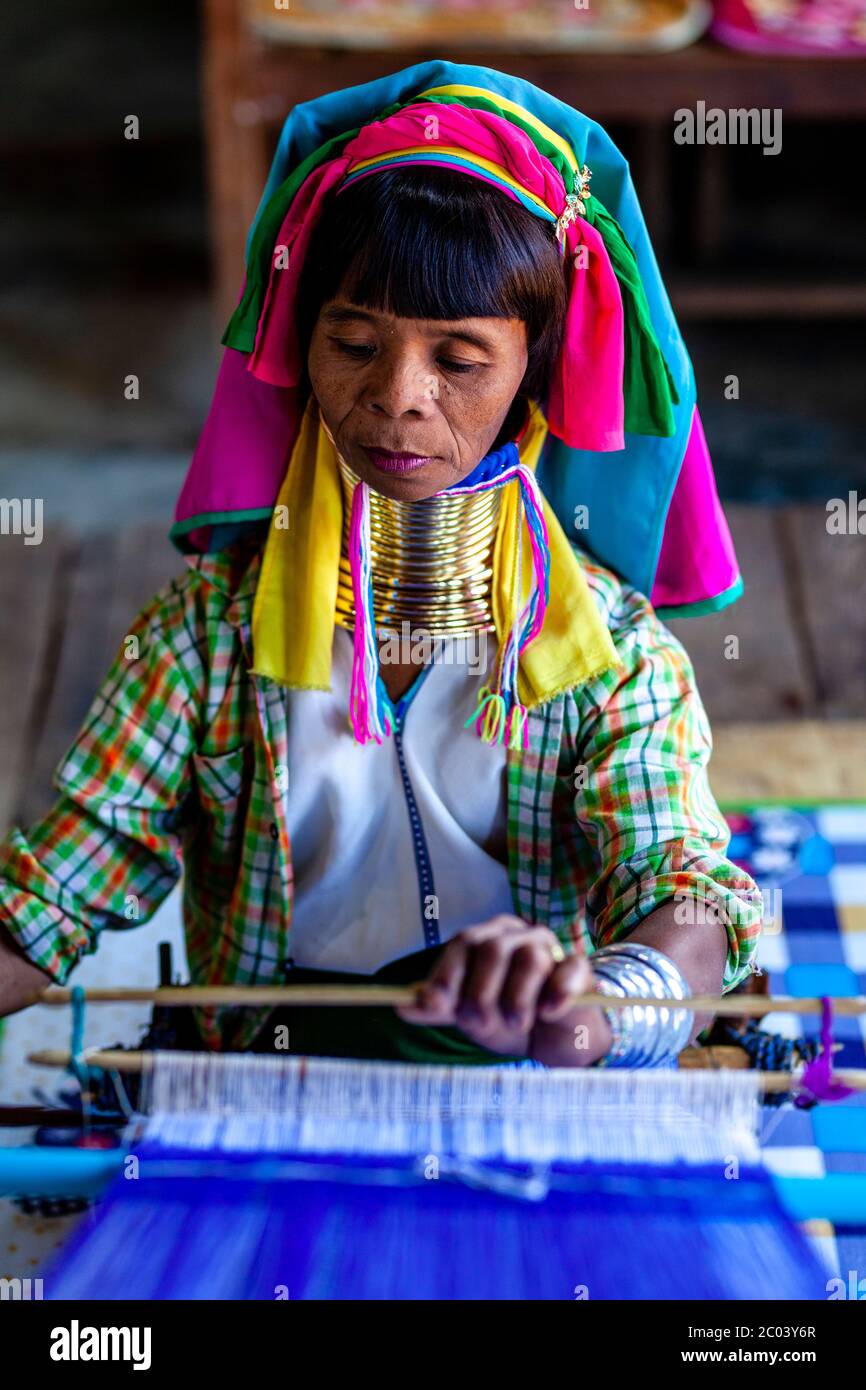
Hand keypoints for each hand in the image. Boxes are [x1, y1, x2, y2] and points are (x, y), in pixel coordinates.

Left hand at [396, 914, 611, 1065]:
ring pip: (531, 958)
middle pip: (492, 950)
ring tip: (518, 1023)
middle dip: (480, 994)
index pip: (463, 943)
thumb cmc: (509, 1019)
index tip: (434, 1005)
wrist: (556, 1039)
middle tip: (481, 1025)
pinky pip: (570, 972)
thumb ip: (439, 1009)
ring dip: (517, 999)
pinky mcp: (580, 970)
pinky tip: (548, 1013)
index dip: (447, 974)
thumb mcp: (469, 1015)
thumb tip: (402, 1007)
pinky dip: (557, 994)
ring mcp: (552, 949)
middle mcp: (517, 935)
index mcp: (487, 939)